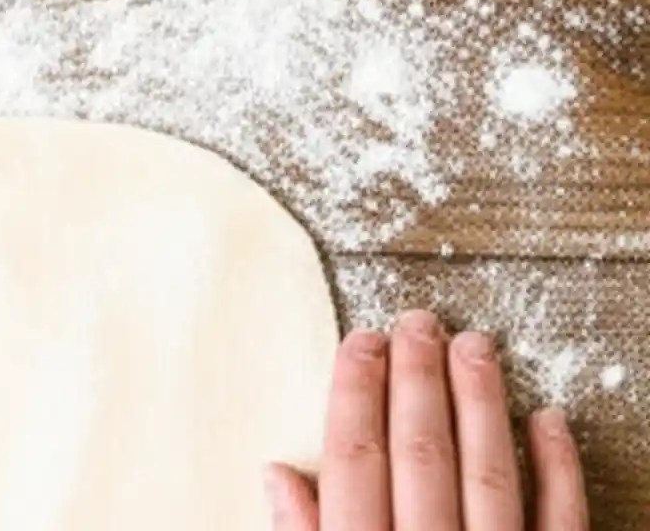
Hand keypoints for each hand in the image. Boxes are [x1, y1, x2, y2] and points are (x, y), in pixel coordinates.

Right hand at [267, 309, 587, 529]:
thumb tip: (278, 476)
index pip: (354, 458)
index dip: (355, 392)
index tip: (361, 343)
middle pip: (420, 451)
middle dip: (416, 378)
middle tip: (417, 325)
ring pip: (487, 472)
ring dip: (479, 402)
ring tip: (474, 345)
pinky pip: (558, 519)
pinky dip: (556, 468)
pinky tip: (547, 419)